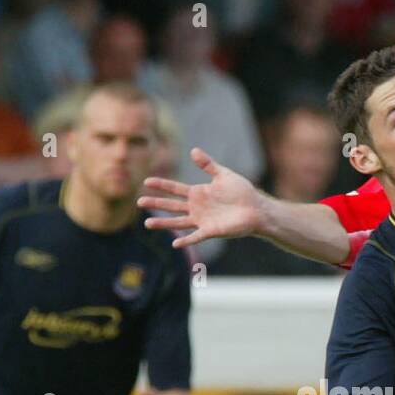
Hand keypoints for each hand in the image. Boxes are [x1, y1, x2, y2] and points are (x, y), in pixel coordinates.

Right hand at [140, 149, 261, 248]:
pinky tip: (175, 243)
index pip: (175, 188)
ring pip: (178, 222)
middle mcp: (196, 207)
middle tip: (139, 201)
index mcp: (198, 193)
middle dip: (155, 203)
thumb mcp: (223, 174)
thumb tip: (193, 150)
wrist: (255, 208)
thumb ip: (208, 164)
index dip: (161, 185)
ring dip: (163, 223)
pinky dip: (186, 240)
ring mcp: (202, 220)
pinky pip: (195, 237)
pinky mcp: (210, 231)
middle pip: (171, 206)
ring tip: (147, 224)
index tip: (146, 181)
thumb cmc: (241, 191)